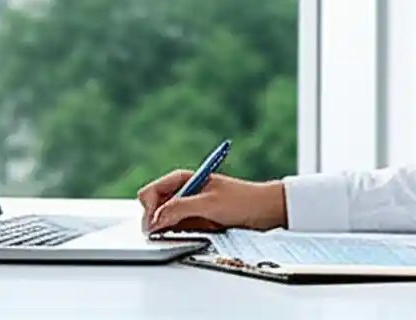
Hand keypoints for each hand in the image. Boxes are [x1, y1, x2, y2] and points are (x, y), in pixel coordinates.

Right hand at [138, 170, 287, 233]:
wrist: (266, 211)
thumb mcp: (208, 204)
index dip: (149, 209)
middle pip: (153, 207)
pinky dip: (176, 234)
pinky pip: (176, 229)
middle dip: (155, 220)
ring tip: (181, 233)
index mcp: (183, 178)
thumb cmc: (242, 200)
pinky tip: (187, 236)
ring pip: (164, 220)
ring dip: (166, 229)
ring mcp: (188, 207)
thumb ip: (179, 209)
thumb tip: (155, 220)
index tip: (155, 225)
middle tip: (163, 233)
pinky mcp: (195, 221)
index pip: (151, 192)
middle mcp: (183, 191)